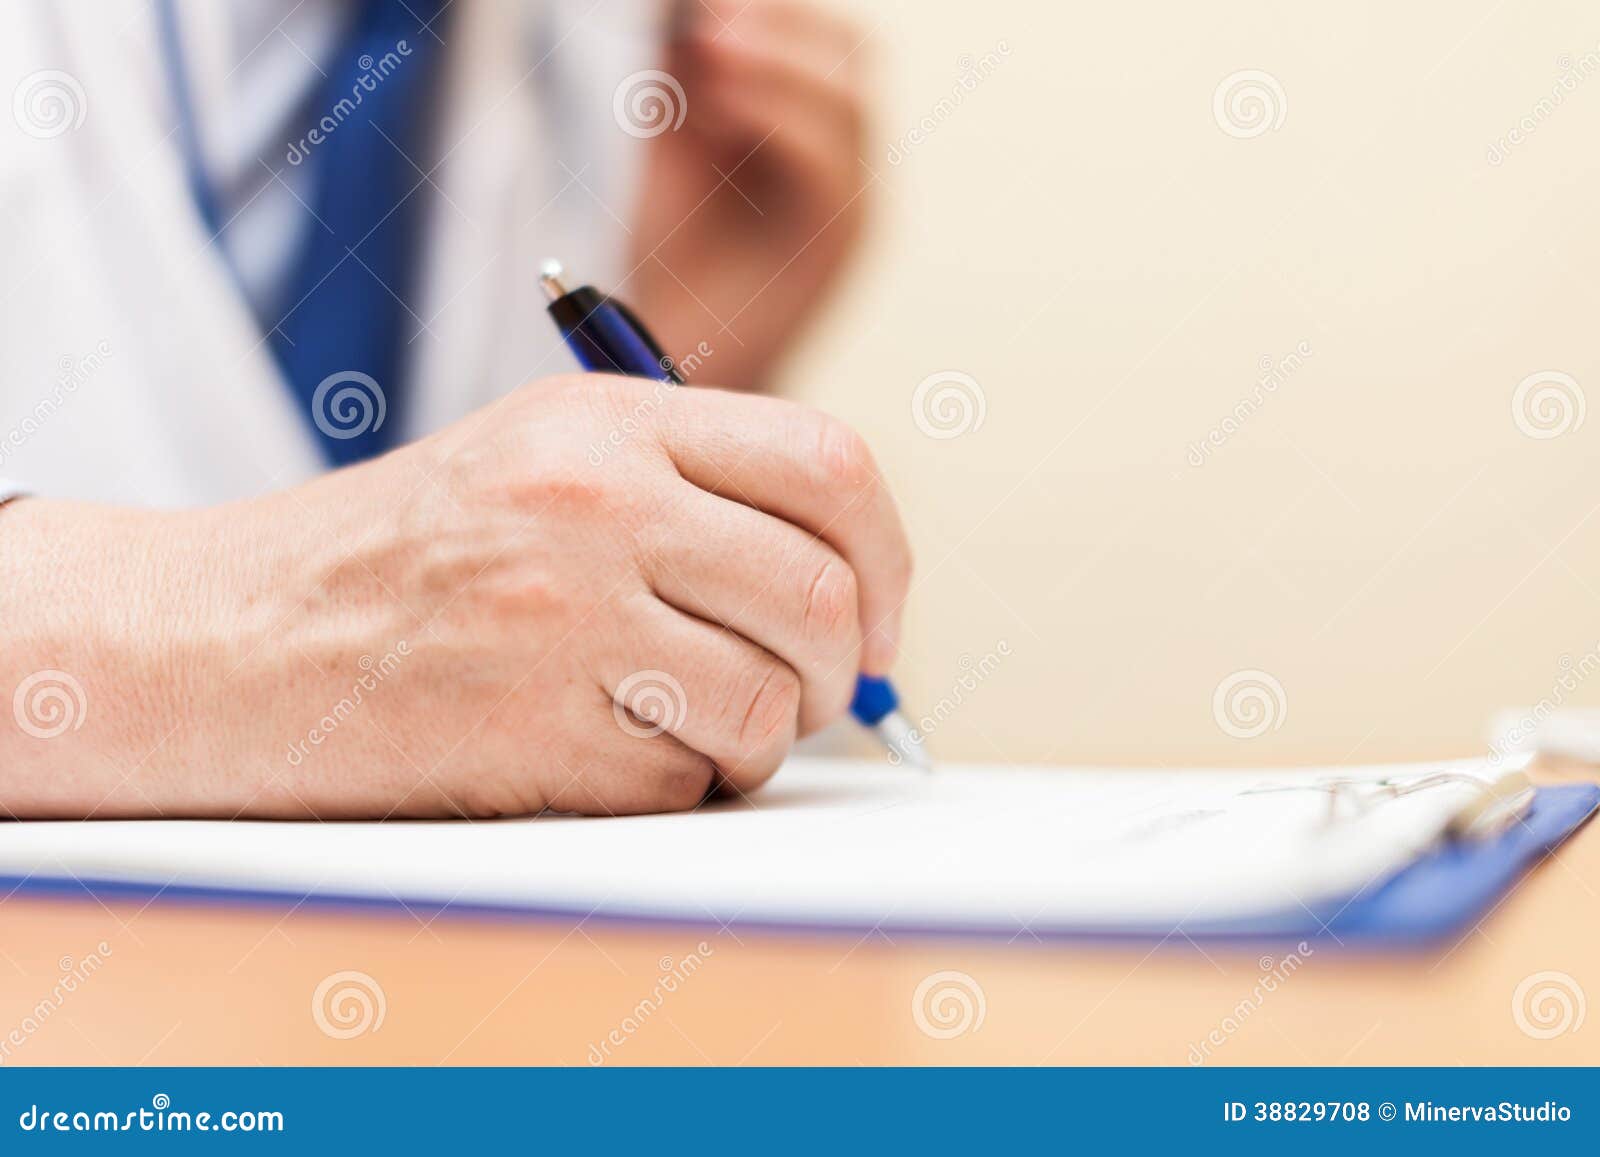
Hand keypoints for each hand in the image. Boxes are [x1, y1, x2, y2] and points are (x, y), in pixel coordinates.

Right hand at [0, 376, 910, 817]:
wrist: (234, 639)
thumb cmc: (412, 555)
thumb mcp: (548, 461)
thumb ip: (701, 498)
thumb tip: (862, 598)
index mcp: (607, 420)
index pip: (830, 465)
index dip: (886, 555)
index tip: (880, 619)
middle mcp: (592, 504)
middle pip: (824, 595)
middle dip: (846, 669)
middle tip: (812, 693)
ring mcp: (563, 620)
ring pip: (772, 703)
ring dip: (760, 738)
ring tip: (687, 724)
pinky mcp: (537, 734)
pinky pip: (690, 780)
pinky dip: (678, 784)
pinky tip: (601, 753)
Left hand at [627, 0, 870, 387]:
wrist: (685, 368)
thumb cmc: (677, 269)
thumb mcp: (674, 148)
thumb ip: (687, 78)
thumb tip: (683, 9)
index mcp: (813, 130)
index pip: (823, 36)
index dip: (772, 10)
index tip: (695, 4)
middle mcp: (847, 160)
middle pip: (851, 51)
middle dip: (779, 19)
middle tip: (703, 16)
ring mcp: (851, 200)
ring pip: (848, 93)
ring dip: (773, 54)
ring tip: (703, 44)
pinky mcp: (836, 245)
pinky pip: (824, 159)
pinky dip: (769, 114)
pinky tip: (710, 105)